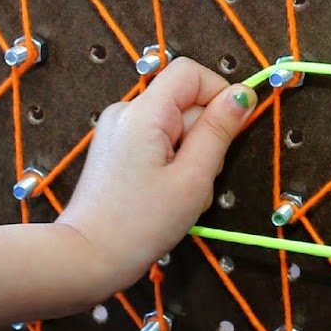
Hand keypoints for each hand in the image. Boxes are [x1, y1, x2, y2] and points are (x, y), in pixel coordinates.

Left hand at [55, 58, 256, 298]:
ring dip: (189, 153)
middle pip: (182, 100)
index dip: (218, 93)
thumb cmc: (142, 223)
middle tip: (199, 177)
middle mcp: (126, 111)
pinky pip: (155, 140)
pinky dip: (170, 162)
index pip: (190, 72)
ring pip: (172, 124)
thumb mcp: (193, 178)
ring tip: (180, 191)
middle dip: (203, 134)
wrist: (87, 258)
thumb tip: (243, 94)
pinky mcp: (114, 149)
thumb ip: (219, 131)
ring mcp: (117, 130)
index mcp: (143, 112)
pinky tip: (165, 193)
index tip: (229, 132)